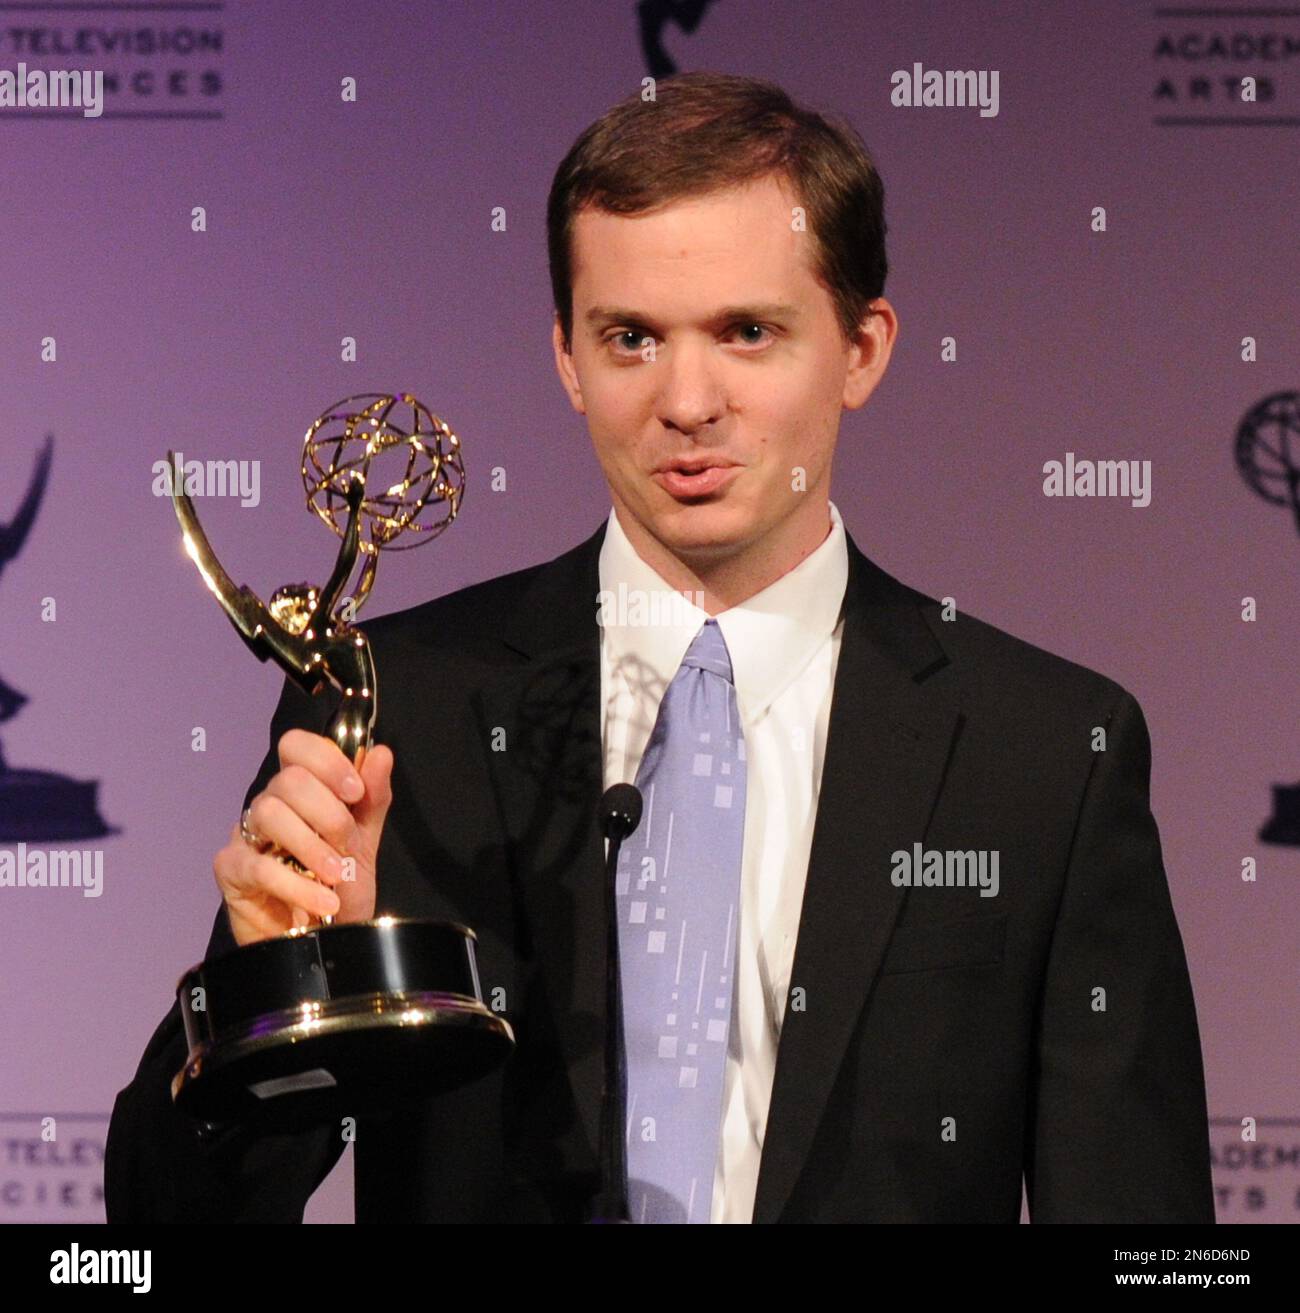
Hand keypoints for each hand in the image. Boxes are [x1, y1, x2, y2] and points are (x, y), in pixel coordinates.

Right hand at [213, 729, 393, 947]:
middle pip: (289, 780)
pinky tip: (323, 901)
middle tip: (349, 846)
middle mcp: (268, 805)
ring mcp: (245, 836)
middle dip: (330, 814)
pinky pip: (259, 867)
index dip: (327, 761)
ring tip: (336, 876)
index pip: (297, 746)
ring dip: (313, 846)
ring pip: (271, 814)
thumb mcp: (365, 844)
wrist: (325, 944)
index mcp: (300, 791)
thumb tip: (381, 753)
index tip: (355, 791)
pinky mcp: (231, 871)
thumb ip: (372, 799)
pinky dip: (298, 886)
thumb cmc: (338, 890)